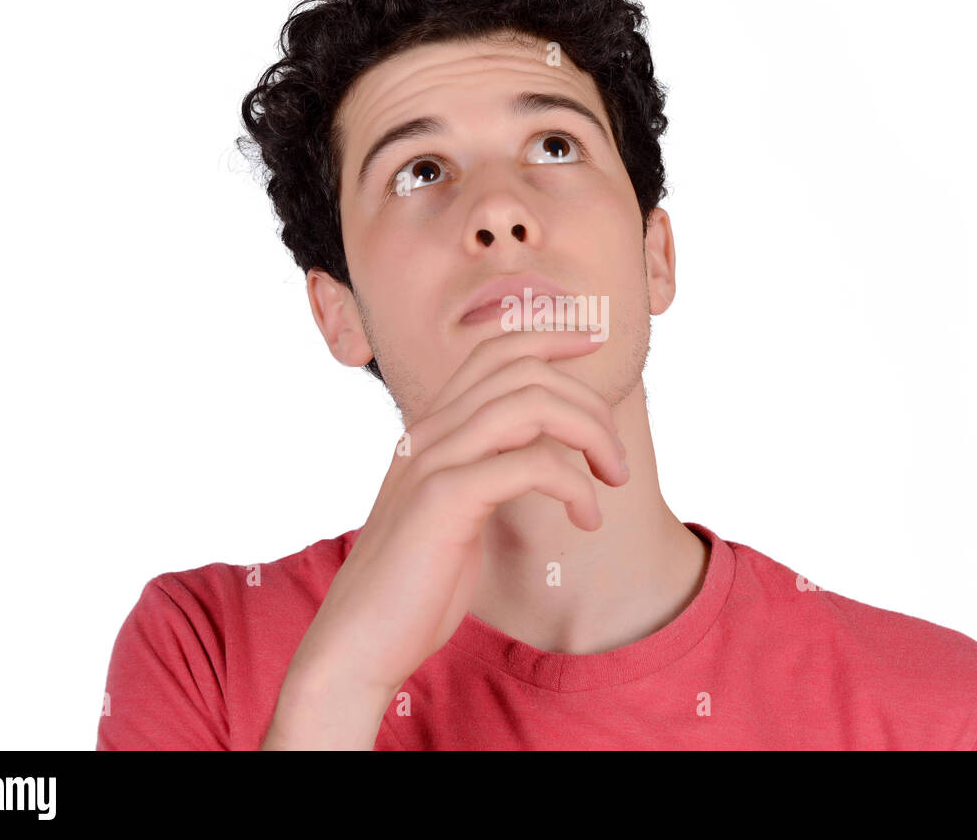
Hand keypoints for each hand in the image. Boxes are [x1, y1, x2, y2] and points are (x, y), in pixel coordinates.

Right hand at [263, 328, 628, 746]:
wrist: (359, 641)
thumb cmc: (417, 584)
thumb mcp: (456, 512)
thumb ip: (486, 471)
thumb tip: (537, 454)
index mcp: (432, 429)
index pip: (494, 351)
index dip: (550, 335)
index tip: (596, 341)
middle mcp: (428, 431)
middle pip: (524, 370)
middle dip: (588, 403)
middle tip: (617, 461)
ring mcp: (433, 461)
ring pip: (531, 404)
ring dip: (591, 435)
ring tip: (612, 480)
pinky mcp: (444, 499)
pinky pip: (529, 464)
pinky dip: (573, 485)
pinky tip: (587, 519)